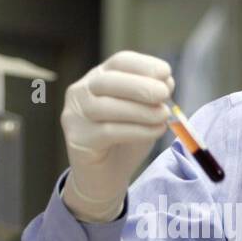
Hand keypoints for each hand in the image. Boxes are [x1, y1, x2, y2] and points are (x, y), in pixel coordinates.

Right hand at [60, 50, 173, 221]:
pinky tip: (155, 131)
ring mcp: (75, 115)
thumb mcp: (144, 114)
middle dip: (140, 86)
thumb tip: (166, 82)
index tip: (166, 73)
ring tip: (164, 116)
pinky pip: (108, 131)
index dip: (143, 65)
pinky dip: (136, 130)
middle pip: (108, 81)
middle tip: (165, 94)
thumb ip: (153, 98)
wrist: (104, 178)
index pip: (119, 62)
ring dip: (140, 110)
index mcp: (99, 78)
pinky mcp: (77, 139)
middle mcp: (82, 92)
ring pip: (106, 107)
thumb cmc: (125, 141)